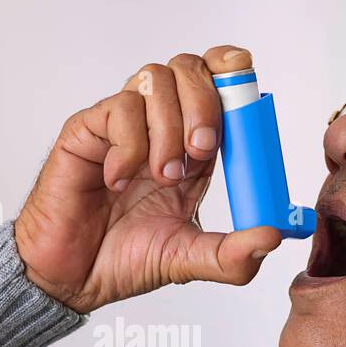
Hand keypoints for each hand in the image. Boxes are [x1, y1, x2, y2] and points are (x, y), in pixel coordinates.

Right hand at [13, 46, 282, 313]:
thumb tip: (273, 238)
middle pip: (192, 68)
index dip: (236, 75)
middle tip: (199, 152)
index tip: (245, 103)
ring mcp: (122, 125)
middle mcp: (159, 127)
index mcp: (192, 147)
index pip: (220, 83)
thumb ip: (232, 255)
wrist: (72, 278)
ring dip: (167, 127)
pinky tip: (118, 179)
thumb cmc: (123, 260)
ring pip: (156, 78)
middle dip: (206, 104)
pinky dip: (129, 144)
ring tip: (159, 175)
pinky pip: (118, 108)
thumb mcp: (189, 260)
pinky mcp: (87, 130)